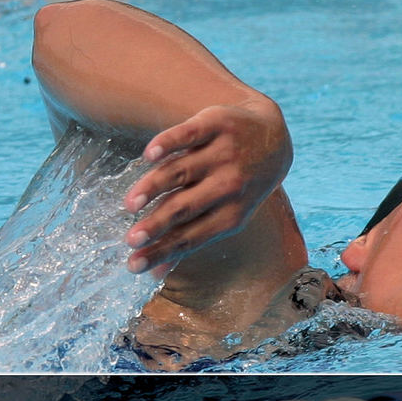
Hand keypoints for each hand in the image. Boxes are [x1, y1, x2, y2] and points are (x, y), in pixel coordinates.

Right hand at [122, 99, 291, 272]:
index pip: (191, 237)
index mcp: (232, 214)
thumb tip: (151, 275)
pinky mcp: (217, 124)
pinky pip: (189, 134)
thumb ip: (190, 238)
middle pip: (186, 207)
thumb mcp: (227, 213)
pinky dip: (169, 142)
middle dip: (157, 225)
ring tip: (130, 204)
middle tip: (130, 240)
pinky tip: (149, 155)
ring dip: (154, 187)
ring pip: (182, 172)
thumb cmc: (237, 185)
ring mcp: (224, 154)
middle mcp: (230, 185)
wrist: (272, 137)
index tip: (132, 264)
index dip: (161, 251)